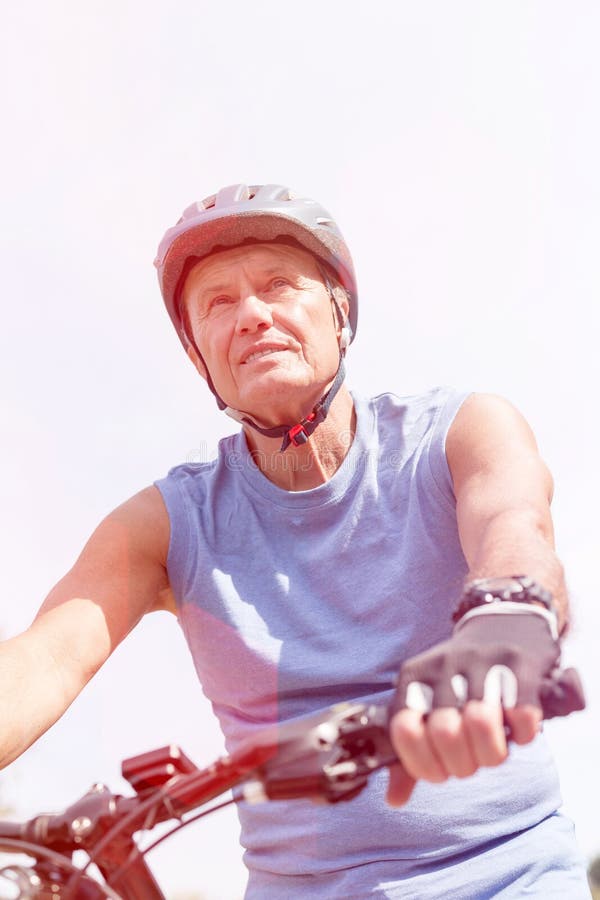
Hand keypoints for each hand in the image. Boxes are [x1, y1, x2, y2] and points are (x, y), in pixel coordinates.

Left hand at [386, 606, 584, 806]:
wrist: (502, 623)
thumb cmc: (459, 678)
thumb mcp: (427, 703)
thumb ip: (411, 751)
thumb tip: (394, 800)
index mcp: (412, 677)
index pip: (403, 730)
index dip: (422, 764)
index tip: (439, 773)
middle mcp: (442, 665)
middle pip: (445, 733)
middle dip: (462, 764)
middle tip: (471, 762)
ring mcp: (481, 661)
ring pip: (482, 724)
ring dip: (492, 754)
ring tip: (494, 751)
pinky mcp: (519, 663)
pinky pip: (521, 715)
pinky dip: (523, 736)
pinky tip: (518, 731)